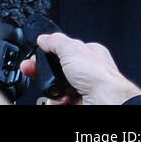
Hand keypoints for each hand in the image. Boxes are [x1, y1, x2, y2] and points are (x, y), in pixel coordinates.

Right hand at [20, 32, 140, 104]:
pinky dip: (55, 102)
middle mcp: (86, 72)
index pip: (63, 50)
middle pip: (56, 70)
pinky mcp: (78, 103)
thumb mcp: (72, 49)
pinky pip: (58, 101)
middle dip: (44, 73)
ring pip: (55, 87)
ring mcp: (82, 89)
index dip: (47, 53)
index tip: (35, 57)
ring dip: (50, 89)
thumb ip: (56, 41)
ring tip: (54, 90)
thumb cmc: (99, 77)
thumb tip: (43, 38)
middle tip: (34, 72)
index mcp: (88, 54)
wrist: (106, 102)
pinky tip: (61, 100)